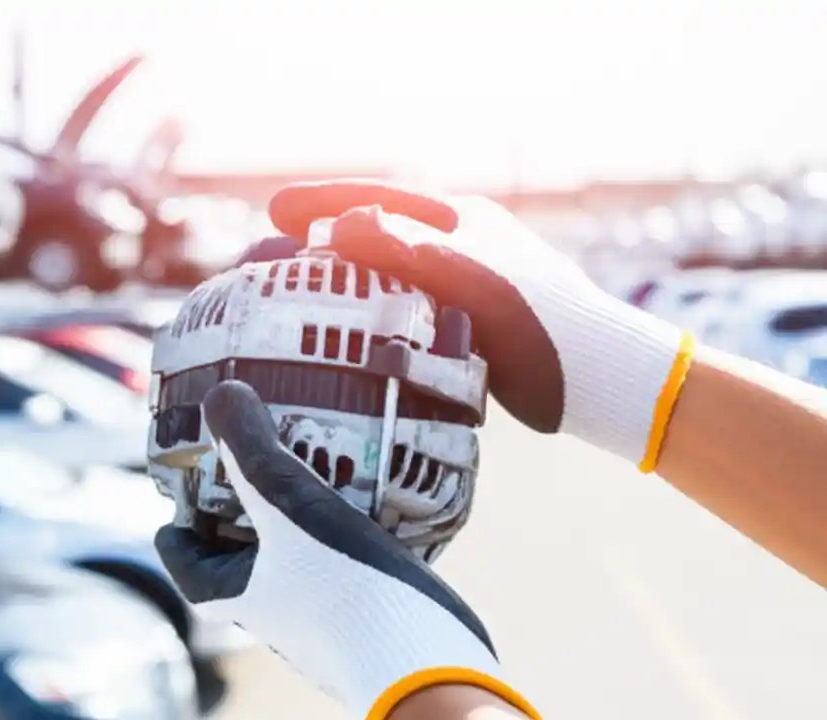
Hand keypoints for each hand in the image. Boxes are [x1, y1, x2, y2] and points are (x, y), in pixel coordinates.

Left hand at [155, 381, 537, 718]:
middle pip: (242, 552)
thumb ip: (253, 450)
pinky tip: (377, 499)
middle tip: (256, 455)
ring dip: (300, 515)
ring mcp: (324, 617)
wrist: (426, 663)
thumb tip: (219, 392)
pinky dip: (350, 531)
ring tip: (319, 464)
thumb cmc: (345, 589)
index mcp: (237, 594)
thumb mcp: (290, 505)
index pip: (185, 562)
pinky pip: (347, 565)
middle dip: (245, 506)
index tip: (178, 497)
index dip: (177, 529)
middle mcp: (274, 611)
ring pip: (298, 556)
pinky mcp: (370, 615)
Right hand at [267, 180, 693, 469]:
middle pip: (376, 229)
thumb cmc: (542, 325)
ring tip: (292, 287)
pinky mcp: (465, 325)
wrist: (599, 379)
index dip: (323, 200)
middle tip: (270, 242)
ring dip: (339, 273)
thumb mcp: (472, 279)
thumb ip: (408, 248)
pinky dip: (364, 309)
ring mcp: (462, 284)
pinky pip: (400, 306)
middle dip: (322, 233)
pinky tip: (342, 330)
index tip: (275, 210)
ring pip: (386, 270)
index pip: (379, 198)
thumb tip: (339, 224)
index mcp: (463, 220)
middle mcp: (459, 245)